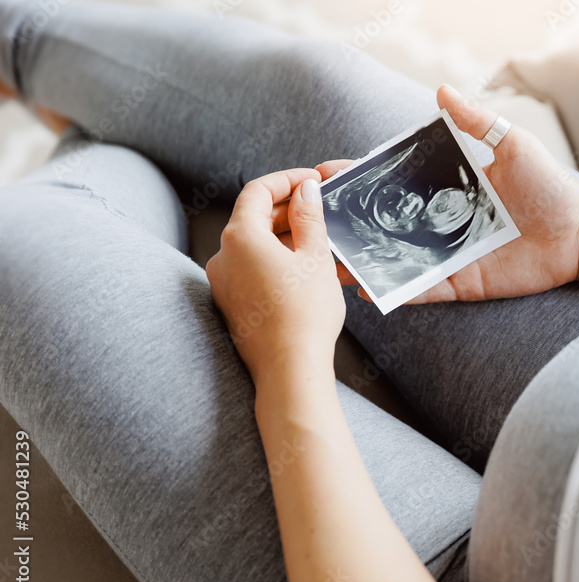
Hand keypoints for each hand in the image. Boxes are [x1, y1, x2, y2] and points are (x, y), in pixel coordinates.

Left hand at [206, 168, 344, 384]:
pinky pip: (251, 270)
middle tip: (321, 211)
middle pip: (252, 217)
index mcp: (240, 237)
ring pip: (253, 246)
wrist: (289, 368)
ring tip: (319, 243)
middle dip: (287, 210)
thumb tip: (306, 191)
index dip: (287, 180)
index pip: (258, 191)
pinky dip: (275, 261)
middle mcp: (222, 256)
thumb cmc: (304, 313)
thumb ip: (309, 217)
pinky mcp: (231, 304)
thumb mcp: (315, 256)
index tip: (312, 182)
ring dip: (283, 237)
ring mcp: (223, 282)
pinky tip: (303, 270)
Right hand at [318, 85, 578, 303]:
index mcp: (447, 187)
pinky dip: (397, 291)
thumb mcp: (511, 144)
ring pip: (397, 260)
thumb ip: (475, 121)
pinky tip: (367, 290)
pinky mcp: (462, 283)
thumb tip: (440, 90)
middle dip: (349, 224)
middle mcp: (441, 223)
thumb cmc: (548, 184)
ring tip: (328, 261)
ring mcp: (449, 255)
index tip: (324, 175)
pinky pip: (424, 290)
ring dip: (364, 262)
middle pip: (386, 224)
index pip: (394, 182)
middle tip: (312, 221)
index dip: (360, 179)